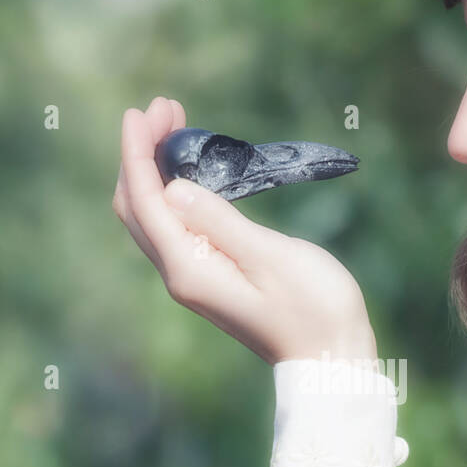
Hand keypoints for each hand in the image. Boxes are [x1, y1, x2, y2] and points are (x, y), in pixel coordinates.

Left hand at [113, 97, 378, 366]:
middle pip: (137, 206)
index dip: (135, 153)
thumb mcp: (271, 257)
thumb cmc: (314, 309)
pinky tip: (193, 168)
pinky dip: (173, 189)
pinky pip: (175, 225)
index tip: (139, 110)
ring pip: (153, 215)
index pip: (145, 202)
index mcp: (189, 269)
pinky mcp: (211, 275)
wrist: (331, 358)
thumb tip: (172, 188)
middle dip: (140, 154)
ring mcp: (195, 277)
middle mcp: (182, 274)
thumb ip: (220, 221)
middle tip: (164, 108)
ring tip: (176, 124)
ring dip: (155, 168)